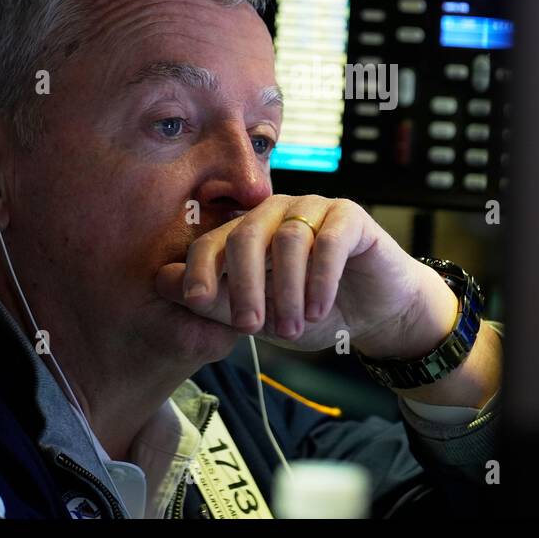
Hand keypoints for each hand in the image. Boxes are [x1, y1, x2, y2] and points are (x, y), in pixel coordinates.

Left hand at [153, 195, 456, 356]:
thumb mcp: (262, 317)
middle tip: (249, 327)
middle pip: (246, 235)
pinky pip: (328, 239)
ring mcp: (314, 209)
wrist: (375, 314)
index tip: (194, 301)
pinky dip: (320, 277)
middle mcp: (276, 212)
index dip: (199, 267)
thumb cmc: (311, 313)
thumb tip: (163, 282)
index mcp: (246, 232)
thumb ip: (217, 301)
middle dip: (243, 284)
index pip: (213, 240)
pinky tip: (318, 308)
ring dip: (287, 290)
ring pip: (287, 240)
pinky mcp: (350, 216)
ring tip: (292, 328)